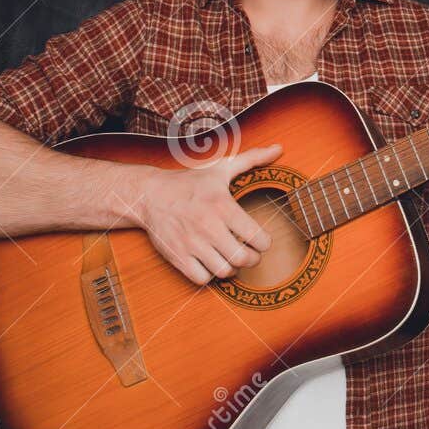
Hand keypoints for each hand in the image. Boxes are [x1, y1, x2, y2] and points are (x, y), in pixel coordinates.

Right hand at [134, 144, 279, 285]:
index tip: (261, 240)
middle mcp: (208, 227)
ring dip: (232, 268)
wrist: (149, 195)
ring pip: (224, 272)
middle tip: (249, 253)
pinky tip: (211, 263)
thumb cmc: (189, 183)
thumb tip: (278, 149)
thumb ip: (252, 159)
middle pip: (244, 259)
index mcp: (222, 206)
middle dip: (252, 258)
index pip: (258, 238)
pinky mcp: (178, 257)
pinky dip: (210, 275)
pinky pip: (202, 279)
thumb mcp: (220, 168)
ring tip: (231, 258)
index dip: (265, 243)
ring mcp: (192, 244)